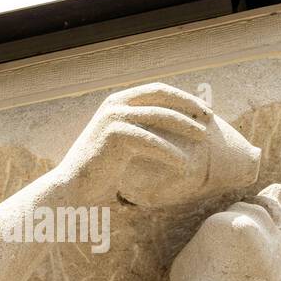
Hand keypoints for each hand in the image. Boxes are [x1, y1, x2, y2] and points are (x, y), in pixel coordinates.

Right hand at [56, 83, 259, 206]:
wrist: (70, 189)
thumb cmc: (98, 173)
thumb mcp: (121, 146)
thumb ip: (140, 133)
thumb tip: (168, 133)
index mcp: (117, 102)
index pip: (158, 90)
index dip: (184, 98)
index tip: (204, 110)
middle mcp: (114, 104)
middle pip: (162, 97)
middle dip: (190, 106)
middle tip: (210, 120)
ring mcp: (113, 117)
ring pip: (160, 116)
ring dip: (186, 127)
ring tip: (204, 139)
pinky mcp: (114, 135)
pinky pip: (151, 142)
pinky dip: (171, 152)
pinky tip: (186, 164)